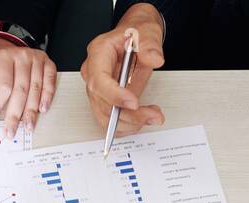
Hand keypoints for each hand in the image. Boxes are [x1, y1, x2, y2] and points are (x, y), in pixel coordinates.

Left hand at [0, 39, 57, 136]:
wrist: (4, 48)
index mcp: (2, 56)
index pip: (3, 84)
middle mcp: (21, 56)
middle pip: (20, 90)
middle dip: (15, 114)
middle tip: (10, 131)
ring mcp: (35, 59)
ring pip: (35, 89)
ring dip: (31, 111)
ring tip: (27, 127)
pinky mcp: (46, 63)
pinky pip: (50, 81)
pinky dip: (47, 96)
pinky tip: (42, 110)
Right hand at [80, 3, 165, 135]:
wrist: (136, 38)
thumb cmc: (136, 34)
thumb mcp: (146, 32)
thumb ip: (149, 45)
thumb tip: (154, 59)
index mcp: (98, 53)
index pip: (99, 81)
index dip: (114, 96)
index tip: (134, 103)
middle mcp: (93, 74)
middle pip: (102, 104)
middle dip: (128, 115)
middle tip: (152, 115)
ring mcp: (97, 90)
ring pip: (106, 117)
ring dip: (130, 123)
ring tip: (152, 115)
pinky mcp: (105, 101)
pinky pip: (111, 121)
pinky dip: (129, 125)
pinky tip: (144, 117)